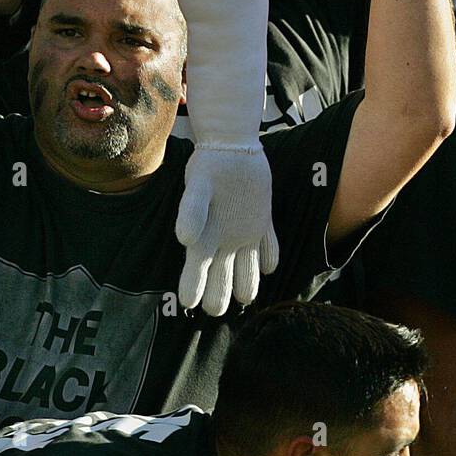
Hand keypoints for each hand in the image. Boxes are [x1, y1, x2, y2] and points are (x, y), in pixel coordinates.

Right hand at [176, 146, 278, 316]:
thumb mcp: (198, 187)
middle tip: (216, 308)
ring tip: (245, 295)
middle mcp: (223, 241)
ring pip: (247, 270)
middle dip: (218, 297)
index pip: (195, 274)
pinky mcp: (262, 222)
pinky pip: (269, 247)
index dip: (192, 289)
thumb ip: (191, 212)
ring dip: (247, 284)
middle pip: (221, 280)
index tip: (190, 302)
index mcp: (203, 238)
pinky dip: (269, 258)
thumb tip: (186, 241)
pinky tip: (267, 266)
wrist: (232, 146)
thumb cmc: (209, 166)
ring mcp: (245, 234)